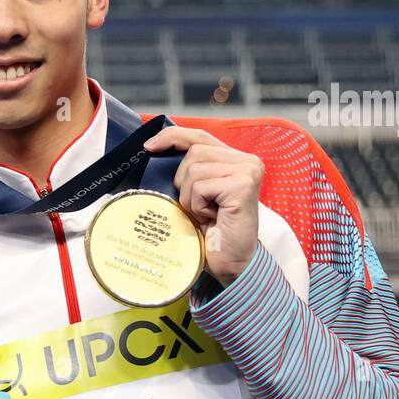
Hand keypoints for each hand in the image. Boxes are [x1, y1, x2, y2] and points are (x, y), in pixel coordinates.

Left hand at [144, 126, 262, 286]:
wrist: (229, 263)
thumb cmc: (212, 231)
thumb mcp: (196, 194)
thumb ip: (189, 171)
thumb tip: (154, 149)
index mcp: (236, 159)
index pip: (200, 136)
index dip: (173, 137)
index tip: (149, 146)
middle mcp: (247, 161)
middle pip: (193, 152)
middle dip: (183, 182)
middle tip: (197, 207)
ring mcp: (248, 171)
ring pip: (194, 169)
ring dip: (190, 197)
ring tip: (205, 214)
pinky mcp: (243, 185)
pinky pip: (200, 187)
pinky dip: (197, 205)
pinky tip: (211, 218)